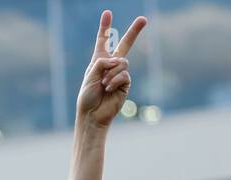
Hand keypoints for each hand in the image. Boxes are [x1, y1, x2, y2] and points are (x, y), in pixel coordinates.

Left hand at [76, 11, 145, 128]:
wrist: (93, 115)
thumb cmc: (88, 97)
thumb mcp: (90, 75)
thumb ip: (102, 62)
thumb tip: (118, 60)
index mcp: (99, 60)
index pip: (103, 40)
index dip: (105, 27)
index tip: (107, 13)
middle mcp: (110, 65)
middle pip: (125, 44)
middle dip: (134, 31)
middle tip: (143, 19)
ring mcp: (120, 74)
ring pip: (122, 62)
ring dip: (111, 73)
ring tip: (103, 85)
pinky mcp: (125, 84)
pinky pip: (124, 74)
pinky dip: (115, 80)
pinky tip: (108, 89)